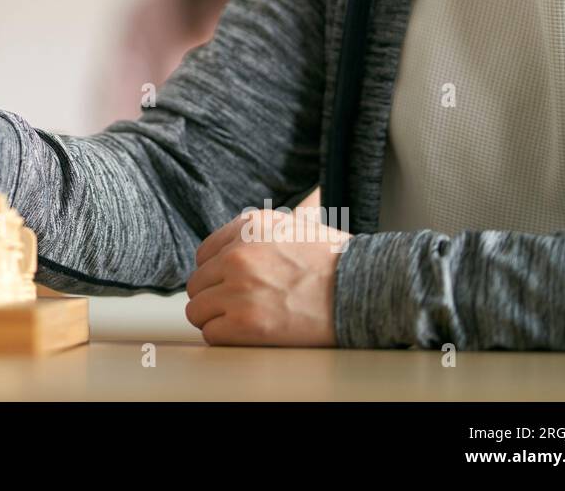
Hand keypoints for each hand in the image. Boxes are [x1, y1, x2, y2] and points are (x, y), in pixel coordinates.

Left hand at [184, 206, 350, 346]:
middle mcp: (237, 254)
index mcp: (248, 227)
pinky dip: (226, 339)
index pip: (204, 254)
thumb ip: (259, 233)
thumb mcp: (294, 226)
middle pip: (198, 283)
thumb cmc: (338, 261)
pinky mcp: (246, 323)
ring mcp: (239, 289)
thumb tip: (235, 246)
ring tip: (243, 323)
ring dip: (217, 319)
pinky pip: (212, 335)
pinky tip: (248, 335)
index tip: (229, 283)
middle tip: (239, 307)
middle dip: (215, 297)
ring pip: (198, 310)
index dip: (216, 272)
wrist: (366, 288)